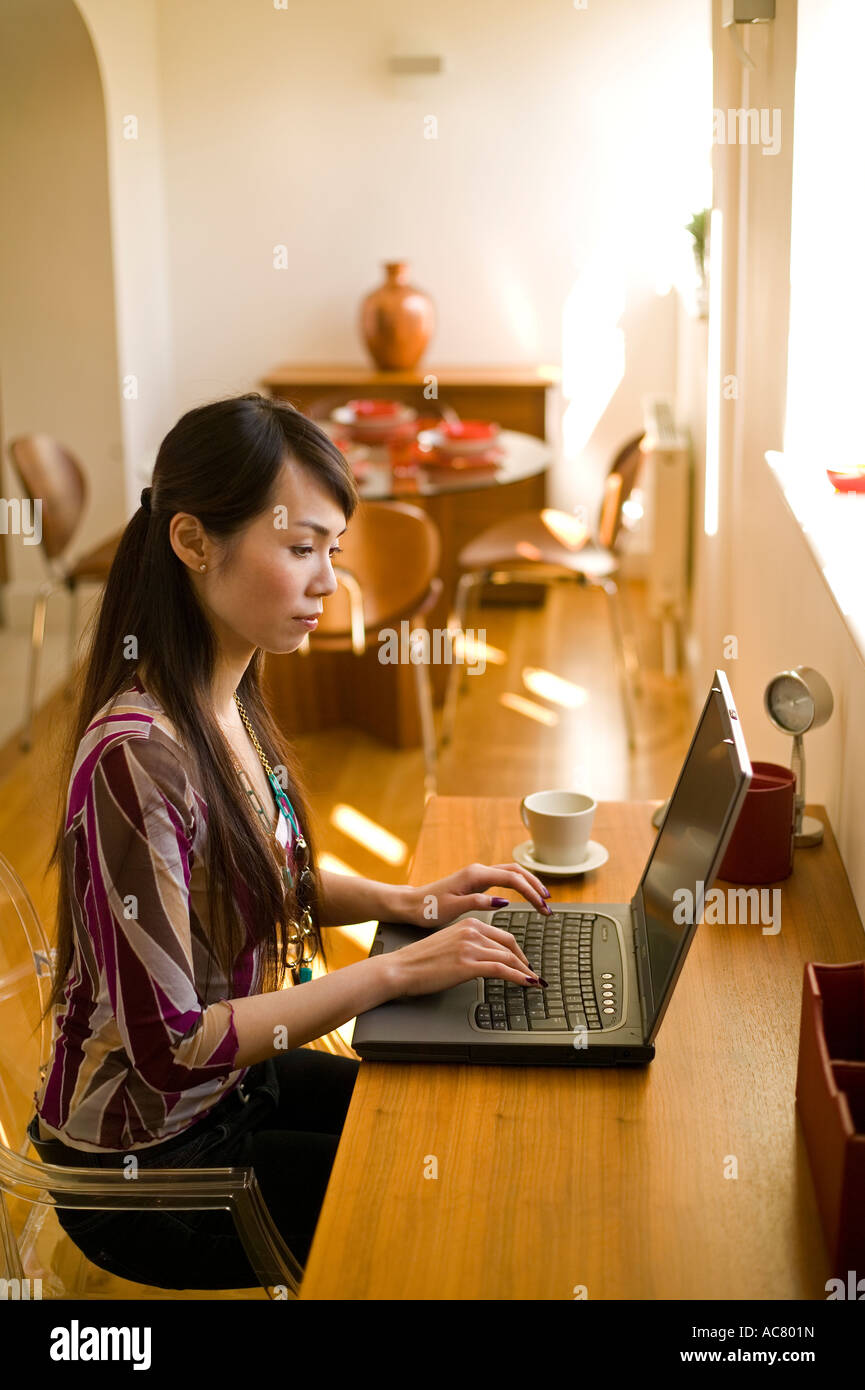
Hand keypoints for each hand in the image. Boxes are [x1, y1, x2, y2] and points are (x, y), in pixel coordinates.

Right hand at [385, 917, 538, 998]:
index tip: (524, 963)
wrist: (401, 967)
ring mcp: (470, 947)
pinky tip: (527, 983)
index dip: (518, 952)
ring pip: (508, 957)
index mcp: (468, 924)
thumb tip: (484, 959)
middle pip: (509, 945)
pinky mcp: (468, 964)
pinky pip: (502, 969)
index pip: (502, 936)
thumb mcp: (449, 944)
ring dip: (525, 972)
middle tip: (532, 975)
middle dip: (524, 962)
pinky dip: (519, 977)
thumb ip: (468, 946)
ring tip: (534, 982)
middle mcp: (471, 931)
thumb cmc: (420, 960)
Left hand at [399, 861, 550, 927]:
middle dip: (535, 886)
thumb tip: (503, 901)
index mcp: (474, 875)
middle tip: (548, 905)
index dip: (530, 892)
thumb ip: (478, 903)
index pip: (512, 879)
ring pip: (512, 873)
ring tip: (543, 900)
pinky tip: (526, 896)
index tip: (542, 907)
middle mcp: (478, 871)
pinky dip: (519, 886)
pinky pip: (504, 879)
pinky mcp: (477, 882)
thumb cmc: (428, 908)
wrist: (411, 905)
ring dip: (529, 884)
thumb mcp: (452, 909)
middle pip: (516, 871)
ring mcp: (478, 875)